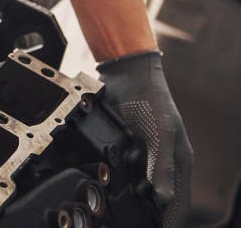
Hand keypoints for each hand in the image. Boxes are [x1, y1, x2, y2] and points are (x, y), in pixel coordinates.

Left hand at [97, 51, 191, 227]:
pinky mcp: (126, 149)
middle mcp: (163, 163)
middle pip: (158, 201)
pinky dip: (118, 180)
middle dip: (147, 213)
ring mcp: (144, 157)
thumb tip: (163, 198)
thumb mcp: (161, 132)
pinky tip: (110, 182)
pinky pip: (123, 173)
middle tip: (131, 220)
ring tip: (120, 206)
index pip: (177, 204)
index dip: (169, 222)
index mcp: (179, 163)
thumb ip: (162, 165)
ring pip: (139, 190)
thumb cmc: (152, 100)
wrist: (127, 76)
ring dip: (131, 198)